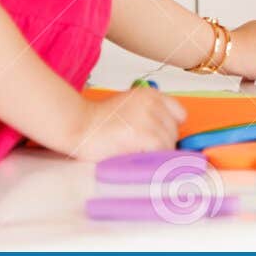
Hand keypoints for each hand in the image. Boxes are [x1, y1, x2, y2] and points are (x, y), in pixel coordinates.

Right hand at [62, 88, 185, 160]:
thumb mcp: (129, 106)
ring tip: (135, 156)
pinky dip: (152, 160)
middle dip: (162, 144)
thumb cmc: (98, 121)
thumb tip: (167, 137)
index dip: (170, 130)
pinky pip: (160, 152)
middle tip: (142, 152)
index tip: (162, 139)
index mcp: (151, 95)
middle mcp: (153, 103)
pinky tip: (136, 160)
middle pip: (174, 131)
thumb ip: (149, 115)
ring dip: (155, 155)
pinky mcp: (143, 134)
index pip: (179, 114)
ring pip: (168, 144)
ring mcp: (149, 118)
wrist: (76, 125)